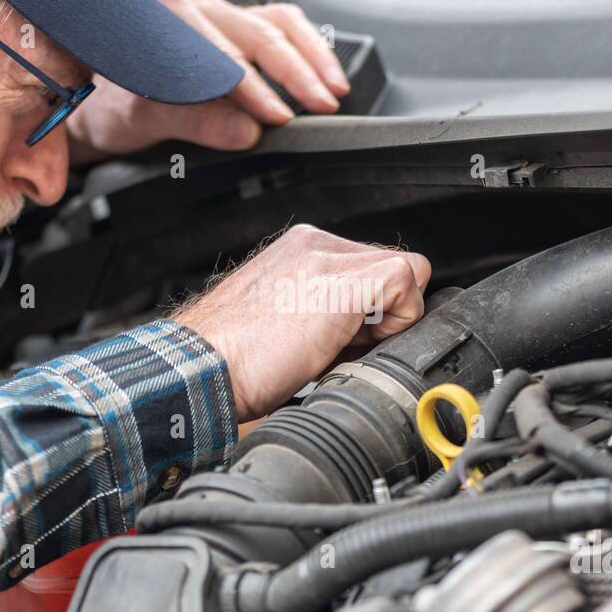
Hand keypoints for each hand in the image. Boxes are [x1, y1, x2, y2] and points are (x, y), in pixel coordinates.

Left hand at [67, 0, 350, 156]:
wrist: (101, 106)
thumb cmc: (111, 108)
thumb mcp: (142, 120)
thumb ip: (194, 123)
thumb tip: (247, 131)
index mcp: (163, 20)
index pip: (220, 51)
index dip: (253, 87)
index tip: (278, 118)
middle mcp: (195, 8)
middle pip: (259, 32)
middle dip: (296, 72)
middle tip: (321, 106)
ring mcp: (220, 16)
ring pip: (279, 24)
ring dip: (312, 58)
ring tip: (334, 92)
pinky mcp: (240, 27)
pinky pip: (284, 27)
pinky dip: (311, 50)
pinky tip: (328, 76)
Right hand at [175, 225, 431, 421]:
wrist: (203, 367)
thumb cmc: (231, 359)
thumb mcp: (281, 319)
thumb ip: (322, 308)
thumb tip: (361, 329)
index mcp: (299, 250)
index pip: (369, 268)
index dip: (368, 312)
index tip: (342, 345)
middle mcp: (315, 244)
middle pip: (390, 268)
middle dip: (380, 314)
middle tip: (342, 349)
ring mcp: (328, 257)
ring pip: (405, 273)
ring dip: (387, 319)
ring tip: (342, 348)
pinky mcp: (344, 280)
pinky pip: (408, 282)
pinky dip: (397, 321)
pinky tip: (354, 345)